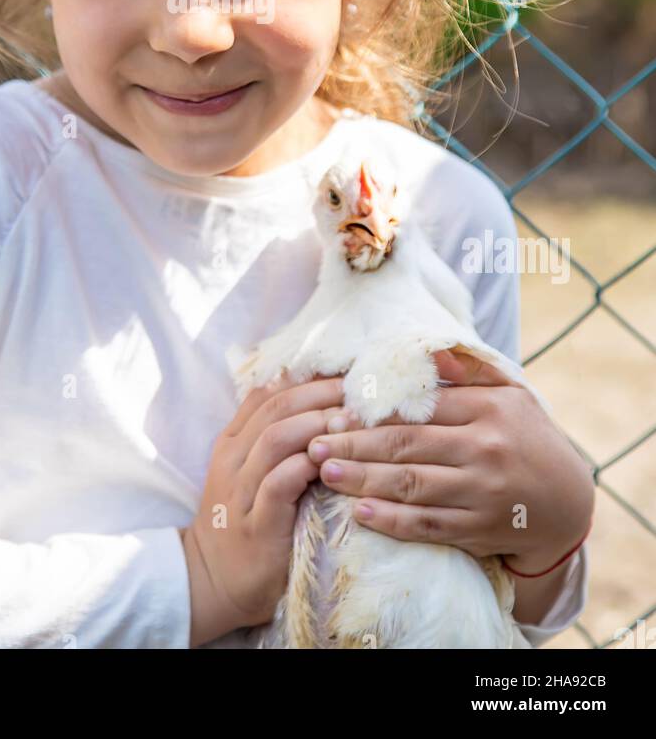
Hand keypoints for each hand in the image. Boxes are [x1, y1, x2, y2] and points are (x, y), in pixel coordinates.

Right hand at [180, 372, 358, 645]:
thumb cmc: (244, 523)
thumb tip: (318, 406)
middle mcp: (233, 459)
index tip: (343, 372)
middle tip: (356, 389)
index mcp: (233, 442)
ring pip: (275, 438)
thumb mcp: (250, 474)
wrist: (212, 581)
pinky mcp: (257, 524)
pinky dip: (306, 467)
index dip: (306, 378)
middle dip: (319, 393)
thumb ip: (274, 442)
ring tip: (351, 419)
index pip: (266, 393)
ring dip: (316, 423)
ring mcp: (242, 490)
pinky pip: (279, 483)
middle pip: (275, 407)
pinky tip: (332, 462)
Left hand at [305, 349, 594, 570]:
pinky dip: (392, 521)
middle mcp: (486, 450)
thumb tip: (427, 350)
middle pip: (407, 446)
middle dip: (355, 446)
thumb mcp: (510, 394)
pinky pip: (429, 525)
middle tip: (314, 444)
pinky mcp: (481, 531)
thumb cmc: (527, 437)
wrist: (567, 502)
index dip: (373, 413)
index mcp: (489, 409)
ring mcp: (483, 493)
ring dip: (363, 480)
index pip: (420, 409)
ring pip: (412, 486)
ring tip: (324, 472)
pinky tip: (360, 513)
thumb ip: (469, 370)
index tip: (333, 413)